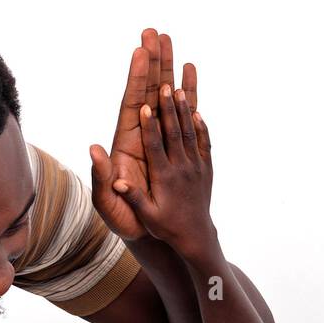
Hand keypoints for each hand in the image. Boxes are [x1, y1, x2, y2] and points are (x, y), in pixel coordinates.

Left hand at [90, 29, 198, 241]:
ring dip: (167, 69)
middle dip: (151, 62)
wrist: (146, 232)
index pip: (132, 103)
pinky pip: (181, 114)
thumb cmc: (123, 219)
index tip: (141, 52)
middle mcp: (140, 135)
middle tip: (155, 32)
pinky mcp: (172, 144)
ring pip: (164, 97)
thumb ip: (100, 176)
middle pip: (147, 91)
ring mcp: (157, 137)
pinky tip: (190, 74)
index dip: (137, 79)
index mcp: (125, 143)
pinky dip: (187, 93)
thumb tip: (95, 149)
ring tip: (170, 41)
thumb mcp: (107, 201)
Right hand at [115, 81, 215, 259]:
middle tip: (163, 85)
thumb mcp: (147, 216)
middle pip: (174, 133)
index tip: (144, 107)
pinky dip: (200, 126)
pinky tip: (197, 110)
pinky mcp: (205, 168)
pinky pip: (203, 142)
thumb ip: (134, 197)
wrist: (195, 236)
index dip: (149, 126)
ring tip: (179, 88)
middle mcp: (181, 168)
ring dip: (184, 110)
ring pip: (189, 133)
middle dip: (168, 108)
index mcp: (164, 178)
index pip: (155, 147)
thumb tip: (118, 183)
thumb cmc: (166, 227)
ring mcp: (195, 166)